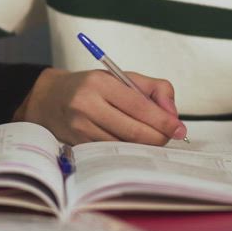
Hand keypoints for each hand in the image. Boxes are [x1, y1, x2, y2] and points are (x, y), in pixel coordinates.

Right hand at [13, 68, 187, 145]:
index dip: (163, 121)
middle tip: (171, 136)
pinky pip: (112, 153)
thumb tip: (172, 114)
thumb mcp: (122, 77)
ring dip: (145, 146)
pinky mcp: (78, 145)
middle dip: (158, 137)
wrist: (51, 99)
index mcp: (101, 84)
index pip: (139, 106)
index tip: (180, 129)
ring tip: (153, 137)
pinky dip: (129, 151)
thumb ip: (154, 90)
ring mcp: (80, 128)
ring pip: (124, 146)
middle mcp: (87, 106)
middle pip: (133, 131)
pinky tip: (135, 145)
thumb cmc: (93, 87)